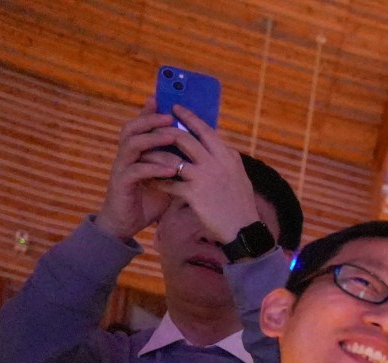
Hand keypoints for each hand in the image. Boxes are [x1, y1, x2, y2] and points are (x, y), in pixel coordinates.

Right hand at [97, 106, 183, 240]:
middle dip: (151, 120)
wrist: (127, 223)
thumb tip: (199, 150)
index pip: (141, 125)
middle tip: (170, 117)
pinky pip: (135, 171)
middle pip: (132, 128)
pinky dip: (153, 168)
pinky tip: (170, 168)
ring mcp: (121, 168)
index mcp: (136, 151)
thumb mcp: (167, 177)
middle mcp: (126, 155)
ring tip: (172, 138)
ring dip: (153, 140)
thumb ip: (175, 161)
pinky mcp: (121, 183)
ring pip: (132, 145)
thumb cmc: (148, 198)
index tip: (163, 99)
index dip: (149, 112)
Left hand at [158, 105, 261, 242]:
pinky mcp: (194, 193)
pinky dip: (156, 180)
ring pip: (169, 159)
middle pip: (182, 138)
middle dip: (163, 132)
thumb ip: (225, 158)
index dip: (187, 117)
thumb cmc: (242, 205)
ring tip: (143, 155)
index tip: (175, 108)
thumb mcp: (239, 176)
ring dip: (154, 156)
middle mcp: (216, 162)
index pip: (204, 129)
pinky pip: (167, 182)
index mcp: (227, 156)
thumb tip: (215, 143)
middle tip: (152, 130)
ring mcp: (204, 177)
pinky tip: (149, 180)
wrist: (244, 230)